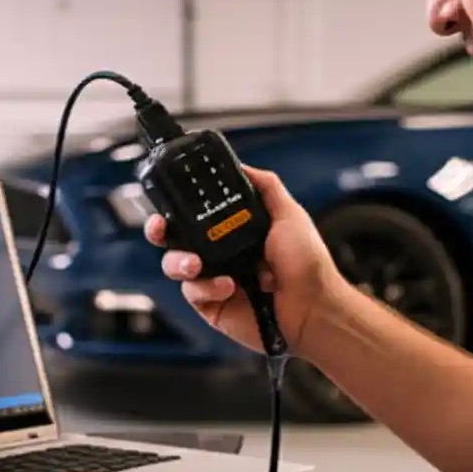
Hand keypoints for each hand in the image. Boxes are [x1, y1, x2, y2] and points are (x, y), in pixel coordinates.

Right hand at [145, 165, 341, 354]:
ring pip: (175, 265)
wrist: (314, 306)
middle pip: (174, 237)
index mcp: (234, 229)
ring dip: (179, 261)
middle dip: (159, 230)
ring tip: (196, 265)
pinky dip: (206, 286)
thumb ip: (265, 186)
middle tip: (161, 229)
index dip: (177, 205)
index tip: (170, 198)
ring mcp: (213, 279)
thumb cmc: (308, 265)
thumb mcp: (289, 214)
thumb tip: (243, 165)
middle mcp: (220, 252)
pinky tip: (229, 286)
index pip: (196, 213)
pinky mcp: (211, 304)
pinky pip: (192, 291)